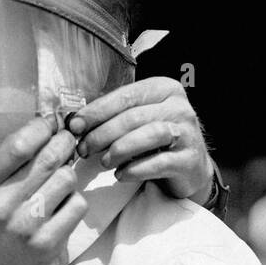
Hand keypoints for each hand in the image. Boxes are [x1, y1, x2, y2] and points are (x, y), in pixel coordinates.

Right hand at [0, 115, 90, 264]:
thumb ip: (3, 163)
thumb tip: (44, 128)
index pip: (19, 144)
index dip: (42, 127)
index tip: (49, 123)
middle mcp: (0, 205)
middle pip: (49, 158)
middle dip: (64, 142)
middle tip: (66, 141)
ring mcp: (24, 227)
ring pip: (67, 179)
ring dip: (68, 174)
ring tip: (58, 179)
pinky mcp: (46, 245)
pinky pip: (76, 206)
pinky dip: (74, 200)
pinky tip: (61, 204)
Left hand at [68, 77, 213, 201]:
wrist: (190, 168)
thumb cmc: (156, 141)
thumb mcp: (137, 120)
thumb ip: (112, 116)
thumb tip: (76, 122)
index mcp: (163, 89)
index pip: (126, 96)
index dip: (97, 111)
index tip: (75, 125)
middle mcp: (179, 107)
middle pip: (133, 116)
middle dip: (102, 134)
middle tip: (83, 148)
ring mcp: (187, 133)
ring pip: (148, 135)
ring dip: (119, 149)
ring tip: (103, 162)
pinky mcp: (189, 159)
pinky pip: (159, 163)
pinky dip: (135, 169)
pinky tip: (120, 175)